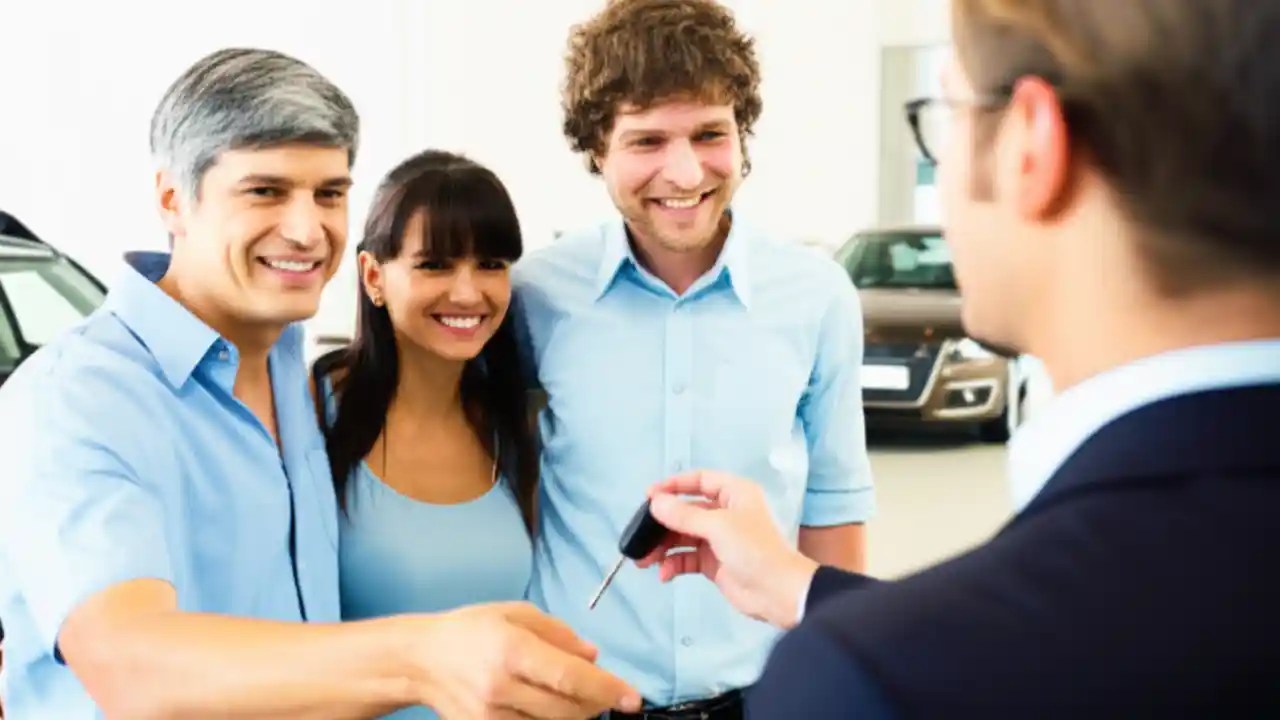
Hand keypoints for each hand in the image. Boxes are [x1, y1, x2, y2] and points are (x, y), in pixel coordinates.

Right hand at [414, 602, 640, 718]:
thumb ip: (559, 633)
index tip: (633, 698)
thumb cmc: (469, 631)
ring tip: (576, 696)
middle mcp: (500, 687)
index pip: (570, 677)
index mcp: (511, 650)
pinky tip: (551, 706)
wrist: (420, 660)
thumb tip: (594, 656)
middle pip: (567, 709)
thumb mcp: (515, 614)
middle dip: (596, 703)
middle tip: (608, 692)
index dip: (607, 689)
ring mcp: (491, 716)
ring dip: (575, 714)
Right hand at [636, 471, 818, 629]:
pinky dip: (674, 564)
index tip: (649, 496)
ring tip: (645, 560)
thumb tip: (656, 502)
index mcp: (734, 494)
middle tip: (641, 534)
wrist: (778, 593)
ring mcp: (719, 539)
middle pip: (686, 510)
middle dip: (663, 523)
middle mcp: (726, 513)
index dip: (674, 485)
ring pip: (683, 536)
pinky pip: (687, 558)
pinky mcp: (714, 562)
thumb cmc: (755, 550)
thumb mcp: (718, 527)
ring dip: (663, 547)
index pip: (700, 480)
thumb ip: (684, 515)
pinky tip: (665, 574)